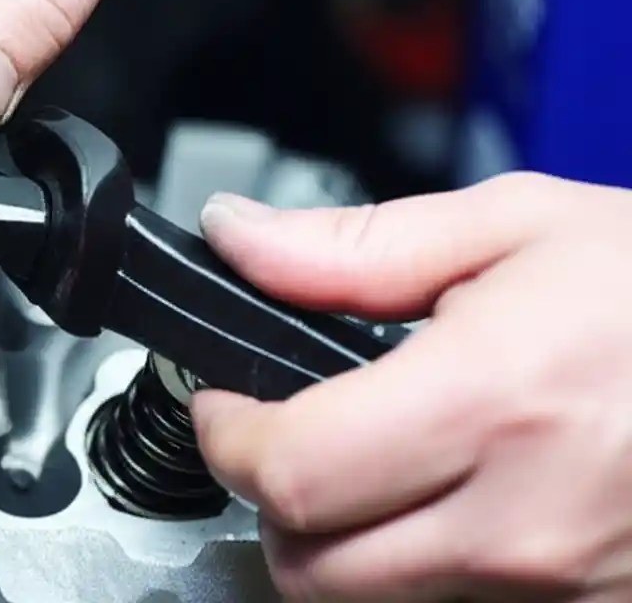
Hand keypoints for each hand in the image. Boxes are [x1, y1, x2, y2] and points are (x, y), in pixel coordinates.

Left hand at [193, 172, 631, 601]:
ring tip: (384, 467)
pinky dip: (426, 573)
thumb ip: (353, 248)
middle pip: (311, 566)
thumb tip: (238, 237)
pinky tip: (456, 506)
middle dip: (276, 501)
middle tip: (290, 440)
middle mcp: (526, 521)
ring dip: (347, 543)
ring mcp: (567, 590)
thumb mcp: (515, 228)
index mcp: (491, 404)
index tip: (227, 406)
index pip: (290, 474)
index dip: (229, 438)